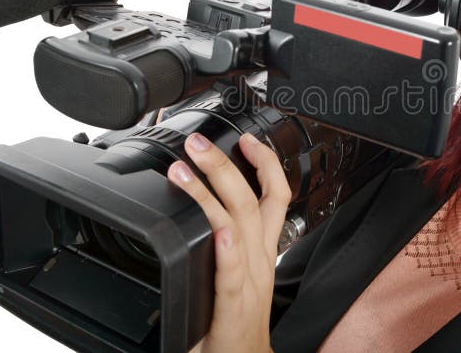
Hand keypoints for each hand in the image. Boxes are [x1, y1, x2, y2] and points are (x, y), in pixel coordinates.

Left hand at [167, 132, 290, 352]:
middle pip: (254, 200)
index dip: (265, 163)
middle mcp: (259, 258)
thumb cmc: (237, 321)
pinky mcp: (234, 307)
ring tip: (186, 169)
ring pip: (237, 226)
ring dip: (212, 193)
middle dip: (227, 165)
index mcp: (261, 248)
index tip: (246, 139)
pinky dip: (228, 251)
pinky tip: (220, 234)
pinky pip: (233, 275)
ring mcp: (249, 281)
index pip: (274, 195)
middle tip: (200, 142)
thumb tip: (209, 213)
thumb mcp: (240, 272)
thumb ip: (229, 243)